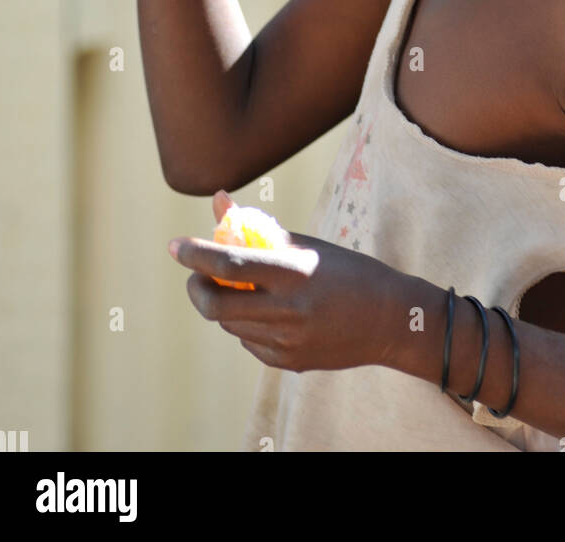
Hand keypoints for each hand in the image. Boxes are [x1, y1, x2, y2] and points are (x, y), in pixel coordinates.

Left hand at [167, 191, 404, 371]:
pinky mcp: (288, 362)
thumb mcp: (306, 244)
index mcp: (294, 273)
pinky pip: (250, 342)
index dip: (195, 255)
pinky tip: (271, 312)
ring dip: (224, 304)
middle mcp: (288, 311)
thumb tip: (218, 201)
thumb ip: (257, 227)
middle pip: (215, 307)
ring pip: (230, 325)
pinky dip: (247, 324)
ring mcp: (287, 342)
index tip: (174, 245)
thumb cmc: (346, 270)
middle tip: (197, 275)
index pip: (229, 266)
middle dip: (197, 288)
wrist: (389, 320)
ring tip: (245, 287)